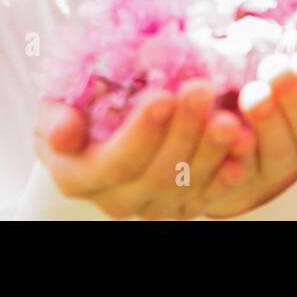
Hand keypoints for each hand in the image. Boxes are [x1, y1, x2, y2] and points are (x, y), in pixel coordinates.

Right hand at [34, 78, 254, 219]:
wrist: (93, 129)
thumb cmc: (73, 108)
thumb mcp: (53, 105)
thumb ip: (54, 118)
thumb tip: (62, 134)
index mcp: (79, 177)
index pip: (117, 162)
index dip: (142, 132)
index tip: (162, 96)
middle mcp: (116, 200)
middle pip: (157, 174)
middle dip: (183, 131)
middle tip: (202, 90)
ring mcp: (151, 207)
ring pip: (187, 185)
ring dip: (211, 150)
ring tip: (228, 114)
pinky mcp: (180, 205)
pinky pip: (209, 194)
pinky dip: (227, 170)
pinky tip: (242, 145)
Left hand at [197, 48, 296, 218]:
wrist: (225, 123)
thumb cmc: (264, 78)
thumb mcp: (286, 55)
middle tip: (274, 70)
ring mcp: (277, 162)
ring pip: (281, 152)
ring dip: (269, 124)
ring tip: (252, 95)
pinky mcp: (242, 176)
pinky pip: (242, 171)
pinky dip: (237, 155)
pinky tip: (229, 131)